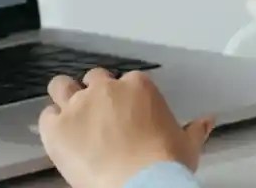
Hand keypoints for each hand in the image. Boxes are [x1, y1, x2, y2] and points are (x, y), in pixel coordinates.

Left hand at [38, 68, 214, 187]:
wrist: (141, 185)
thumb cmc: (165, 165)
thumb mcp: (187, 145)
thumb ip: (195, 129)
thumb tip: (208, 121)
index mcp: (138, 87)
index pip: (125, 80)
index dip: (122, 97)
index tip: (124, 112)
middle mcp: (106, 89)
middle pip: (92, 79)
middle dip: (93, 93)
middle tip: (96, 115)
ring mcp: (79, 106)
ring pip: (61, 86)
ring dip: (64, 98)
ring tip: (69, 116)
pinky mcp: (57, 127)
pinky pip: (46, 116)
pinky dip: (51, 124)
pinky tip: (59, 136)